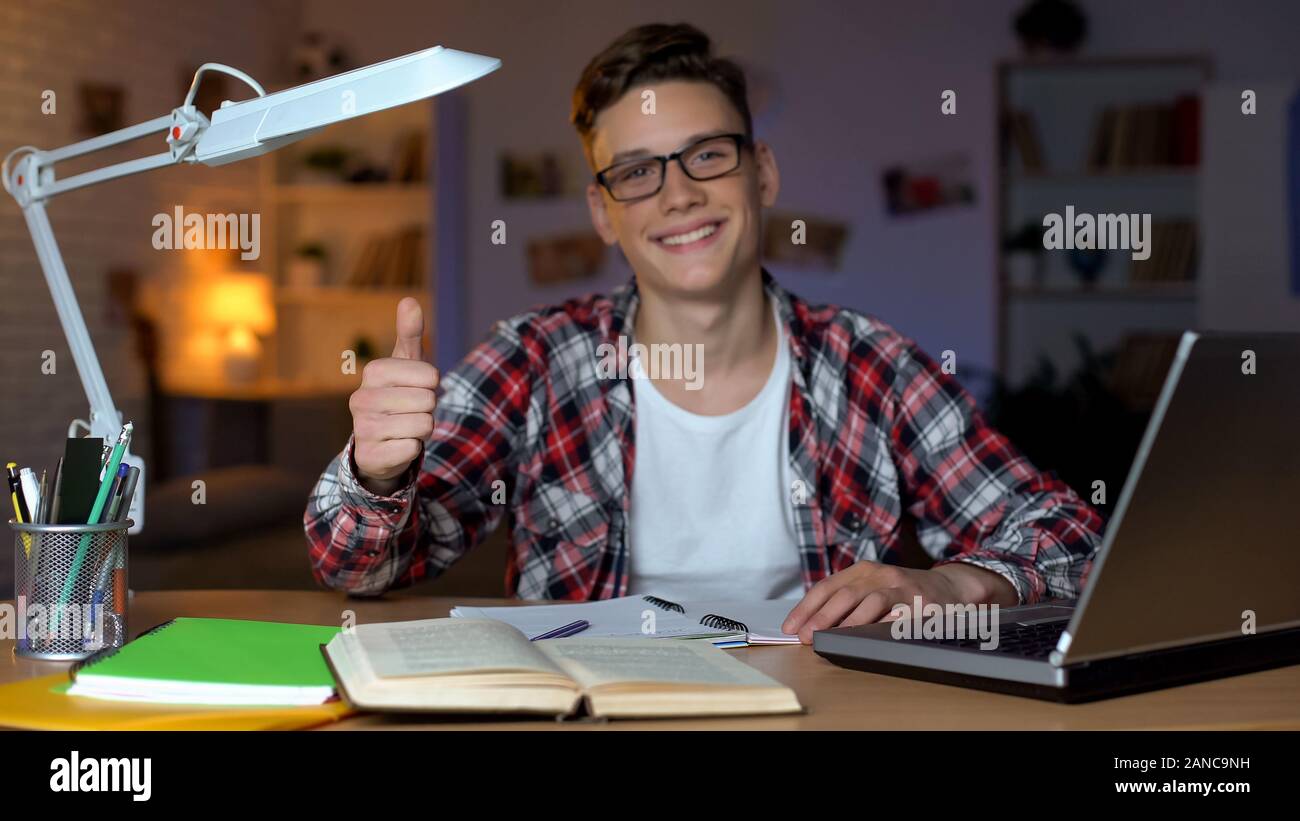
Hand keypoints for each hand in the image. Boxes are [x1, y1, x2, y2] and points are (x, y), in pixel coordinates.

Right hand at [349, 297, 438, 494]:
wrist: (378, 443)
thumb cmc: (397, 396)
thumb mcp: (405, 364)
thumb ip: (409, 333)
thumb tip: (409, 300)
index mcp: (373, 372)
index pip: (430, 375)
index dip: (432, 385)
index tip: (415, 389)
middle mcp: (361, 399)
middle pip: (428, 401)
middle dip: (428, 409)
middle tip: (410, 411)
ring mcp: (363, 430)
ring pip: (423, 425)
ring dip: (422, 429)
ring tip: (404, 428)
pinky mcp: (371, 456)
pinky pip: (413, 449)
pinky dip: (413, 449)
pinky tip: (397, 446)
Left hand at [781, 561, 1017, 643]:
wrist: (949, 587)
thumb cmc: (902, 593)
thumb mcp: (873, 589)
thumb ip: (847, 601)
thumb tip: (811, 625)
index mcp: (861, 571)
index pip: (825, 587)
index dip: (805, 608)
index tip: (791, 628)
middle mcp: (877, 574)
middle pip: (842, 594)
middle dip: (820, 617)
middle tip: (806, 636)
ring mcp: (898, 585)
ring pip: (867, 601)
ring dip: (846, 621)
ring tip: (831, 636)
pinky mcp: (917, 600)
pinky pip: (895, 611)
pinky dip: (879, 622)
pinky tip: (867, 634)